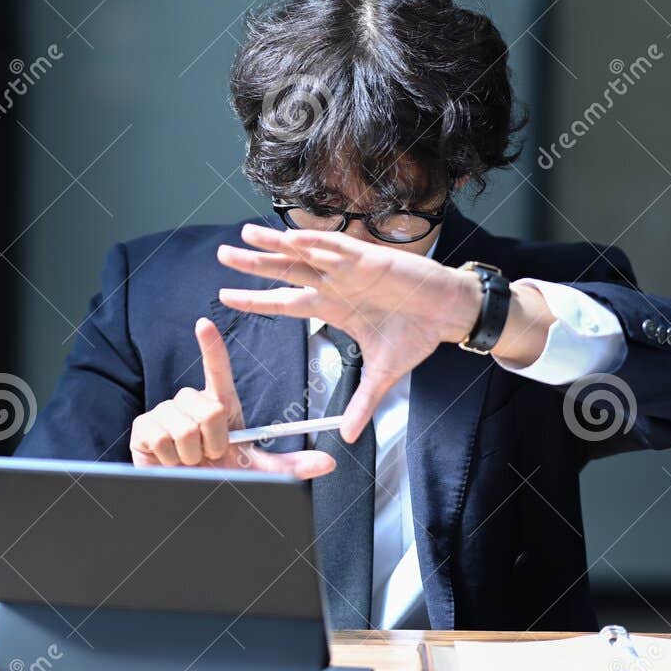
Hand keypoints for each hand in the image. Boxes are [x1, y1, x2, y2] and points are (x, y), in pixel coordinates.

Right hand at [128, 317, 335, 478]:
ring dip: (191, 455)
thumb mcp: (256, 471)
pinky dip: (171, 458)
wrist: (185, 494)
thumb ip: (291, 466)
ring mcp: (165, 413)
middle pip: (208, 410)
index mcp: (218, 406)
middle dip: (212, 443)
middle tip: (207, 456)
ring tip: (189, 461)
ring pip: (186, 428)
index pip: (216, 371)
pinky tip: (169, 460)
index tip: (204, 323)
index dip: (210, 346)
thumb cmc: (218, 476)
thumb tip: (329, 463)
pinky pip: (162, 438)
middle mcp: (191, 404)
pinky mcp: (144, 427)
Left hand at [217, 224, 541, 442]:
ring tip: (245, 235)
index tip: (225, 296)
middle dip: (254, 265)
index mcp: (332, 308)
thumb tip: (346, 435)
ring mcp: (348, 270)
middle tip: (221, 256)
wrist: (448, 313)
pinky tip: (291, 237)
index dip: (255, 300)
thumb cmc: (416, 334)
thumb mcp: (383, 375)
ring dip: (275, 244)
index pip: (284, 303)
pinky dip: (314, 242)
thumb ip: (362, 402)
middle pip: (285, 273)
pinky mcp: (368, 259)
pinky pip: (336, 247)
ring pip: (304, 253)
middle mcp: (334, 285)